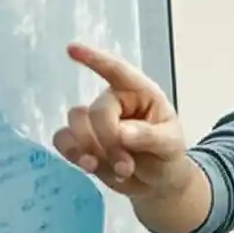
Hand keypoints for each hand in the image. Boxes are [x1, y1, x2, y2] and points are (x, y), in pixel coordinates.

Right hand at [52, 42, 187, 195]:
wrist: (157, 183)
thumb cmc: (167, 154)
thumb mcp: (170, 144)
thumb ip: (149, 137)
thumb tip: (121, 133)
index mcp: (141, 93)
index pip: (117, 71)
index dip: (95, 60)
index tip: (72, 49)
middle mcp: (115, 102)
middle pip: (97, 111)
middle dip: (109, 141)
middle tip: (127, 166)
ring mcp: (95, 121)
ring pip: (76, 122)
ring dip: (91, 149)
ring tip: (119, 170)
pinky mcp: (81, 141)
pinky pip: (63, 138)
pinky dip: (73, 153)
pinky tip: (91, 166)